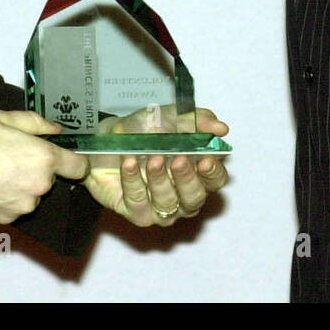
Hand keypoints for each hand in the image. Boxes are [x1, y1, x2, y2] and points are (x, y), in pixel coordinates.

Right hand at [0, 110, 87, 222]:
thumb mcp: (4, 118)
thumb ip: (36, 123)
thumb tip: (56, 129)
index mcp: (43, 158)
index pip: (79, 167)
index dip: (75, 162)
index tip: (66, 159)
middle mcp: (39, 186)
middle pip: (49, 179)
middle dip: (36, 169)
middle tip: (10, 156)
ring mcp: (23, 206)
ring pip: (30, 194)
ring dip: (20, 185)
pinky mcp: (6, 220)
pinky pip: (13, 207)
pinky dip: (5, 199)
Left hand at [82, 108, 228, 225]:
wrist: (108, 137)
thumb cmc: (145, 130)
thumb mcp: (171, 117)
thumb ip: (198, 120)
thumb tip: (221, 128)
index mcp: (197, 172)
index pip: (216, 180)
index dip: (213, 172)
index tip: (206, 159)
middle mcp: (183, 195)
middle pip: (195, 197)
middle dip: (187, 179)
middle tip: (178, 160)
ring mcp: (160, 207)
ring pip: (167, 203)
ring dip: (159, 179)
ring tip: (152, 159)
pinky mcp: (136, 212)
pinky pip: (138, 203)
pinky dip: (133, 181)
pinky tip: (129, 164)